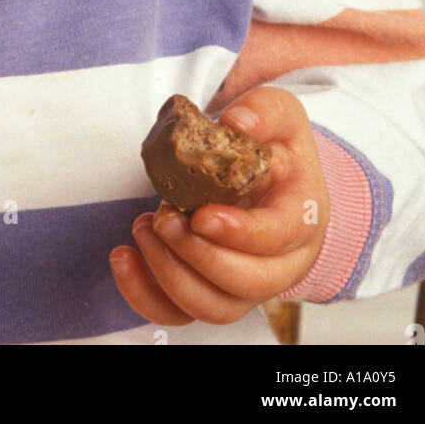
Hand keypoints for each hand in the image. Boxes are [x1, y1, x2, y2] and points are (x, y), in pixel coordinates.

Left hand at [109, 86, 329, 325]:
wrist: (273, 178)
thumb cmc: (278, 148)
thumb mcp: (283, 115)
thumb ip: (264, 111)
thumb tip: (235, 121)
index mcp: (301, 218)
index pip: (278, 238)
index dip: (240, 233)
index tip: (201, 215)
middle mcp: (280, 264)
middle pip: (245, 283)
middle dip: (197, 255)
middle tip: (164, 218)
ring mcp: (245, 285)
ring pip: (212, 307)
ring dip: (170, 273)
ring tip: (145, 225)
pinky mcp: (211, 292)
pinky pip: (178, 313)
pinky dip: (144, 296)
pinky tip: (123, 258)